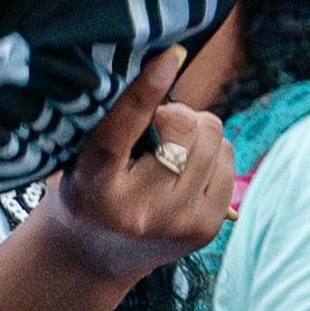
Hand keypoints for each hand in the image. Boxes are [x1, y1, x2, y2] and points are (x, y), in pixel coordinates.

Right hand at [35, 56, 236, 283]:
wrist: (92, 255)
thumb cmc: (88, 188)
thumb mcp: (81, 156)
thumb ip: (116, 122)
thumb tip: (167, 69)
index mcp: (95, 184)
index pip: (122, 128)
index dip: (148, 88)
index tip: (171, 54)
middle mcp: (138, 209)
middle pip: (185, 128)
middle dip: (177, 114)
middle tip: (158, 126)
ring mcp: (177, 223)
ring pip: (214, 139)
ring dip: (196, 132)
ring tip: (171, 150)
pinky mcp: (206, 228)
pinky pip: (228, 159)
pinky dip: (212, 152)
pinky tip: (188, 169)